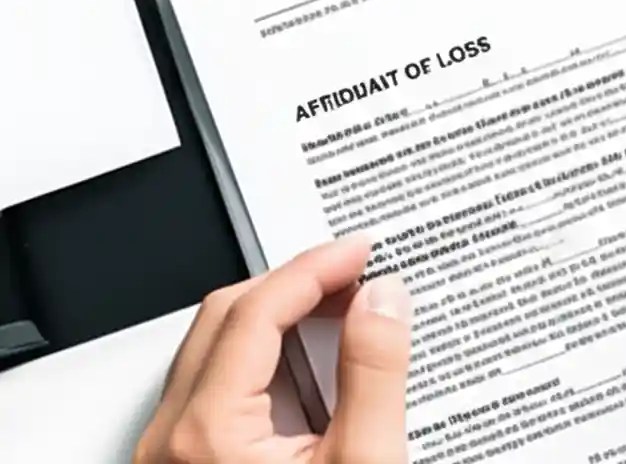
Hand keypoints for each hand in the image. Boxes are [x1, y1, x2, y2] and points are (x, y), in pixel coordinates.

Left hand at [134, 237, 411, 462]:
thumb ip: (374, 376)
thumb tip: (383, 301)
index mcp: (208, 433)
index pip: (257, 312)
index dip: (314, 269)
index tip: (357, 253)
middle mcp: (172, 439)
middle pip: (225, 318)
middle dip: (295, 285)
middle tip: (353, 275)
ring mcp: (170, 454)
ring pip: (215, 348)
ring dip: (277, 320)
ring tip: (341, 313)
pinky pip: (213, 385)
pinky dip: (263, 358)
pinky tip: (310, 365)